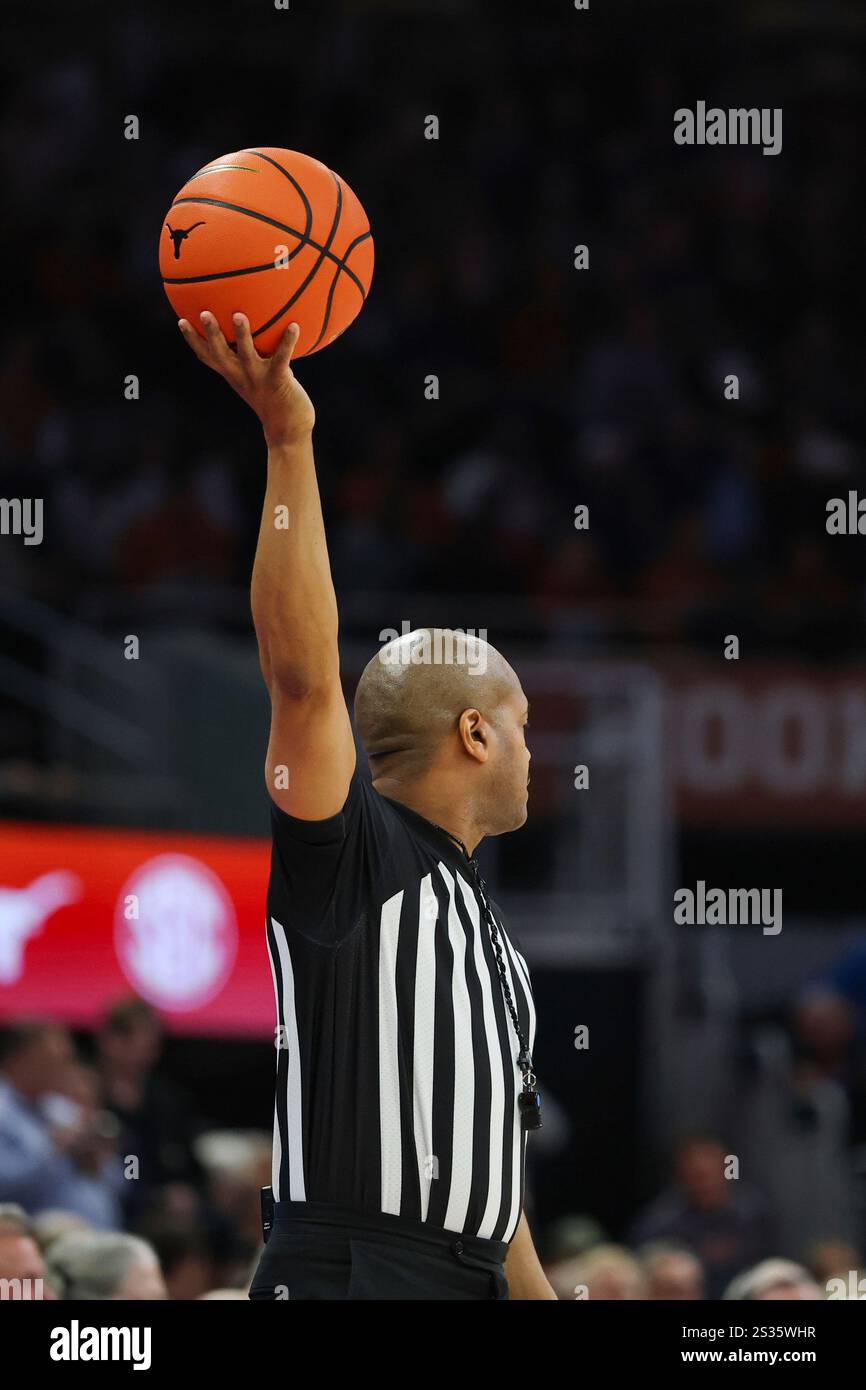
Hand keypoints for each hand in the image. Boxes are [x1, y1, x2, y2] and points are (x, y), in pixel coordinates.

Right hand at [179, 311, 315, 447]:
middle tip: (203, 312)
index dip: (193, 340)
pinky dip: (288, 342)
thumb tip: (258, 332)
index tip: (181, 321)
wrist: (287, 429)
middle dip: (210, 333)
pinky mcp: (278, 380)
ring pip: (246, 355)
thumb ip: (252, 360)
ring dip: (242, 335)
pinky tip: (294, 326)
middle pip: (220, 353)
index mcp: (232, 374)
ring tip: (239, 315)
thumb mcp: (256, 379)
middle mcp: (240, 376)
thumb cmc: (274, 399)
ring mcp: (258, 378)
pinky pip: (282, 358)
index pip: (207, 357)